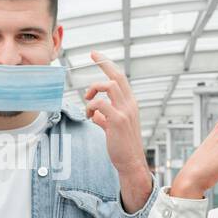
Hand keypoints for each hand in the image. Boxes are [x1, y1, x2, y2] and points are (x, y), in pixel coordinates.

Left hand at [84, 51, 151, 211]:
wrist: (130, 162)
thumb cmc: (121, 146)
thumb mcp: (113, 128)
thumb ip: (104, 118)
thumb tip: (94, 115)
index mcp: (130, 104)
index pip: (120, 78)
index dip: (108, 65)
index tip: (96, 55)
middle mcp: (130, 104)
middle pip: (116, 76)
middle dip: (104, 62)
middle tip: (92, 55)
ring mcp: (125, 111)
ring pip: (109, 86)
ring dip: (93, 91)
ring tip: (87, 102)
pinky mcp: (117, 120)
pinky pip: (100, 104)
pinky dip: (90, 108)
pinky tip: (89, 117)